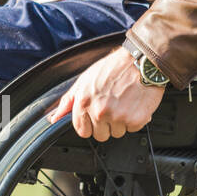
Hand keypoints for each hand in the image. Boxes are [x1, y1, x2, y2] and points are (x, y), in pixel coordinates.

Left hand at [47, 47, 165, 140]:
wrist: (142, 61)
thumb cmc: (114, 68)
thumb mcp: (85, 80)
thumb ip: (68, 101)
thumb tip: (54, 118)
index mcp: (84, 102)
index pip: (82, 130)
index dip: (90, 124)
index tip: (96, 116)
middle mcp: (99, 111)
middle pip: (100, 135)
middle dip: (106, 124)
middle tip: (113, 106)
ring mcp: (118, 117)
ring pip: (117, 133)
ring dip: (121, 122)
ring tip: (124, 103)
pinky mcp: (136, 120)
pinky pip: (133, 129)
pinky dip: (135, 119)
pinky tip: (134, 104)